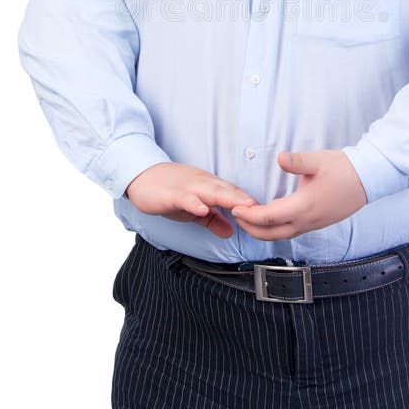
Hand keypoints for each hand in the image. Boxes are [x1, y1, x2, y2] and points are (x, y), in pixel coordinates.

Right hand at [125, 162, 256, 238]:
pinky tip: (201, 209)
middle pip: (226, 190)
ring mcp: (187, 187)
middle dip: (243, 199)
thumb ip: (212, 219)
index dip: (248, 203)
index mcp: (208, 187)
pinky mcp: (170, 194)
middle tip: (262, 208)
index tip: (266, 212)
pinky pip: (184, 198)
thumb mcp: (193, 208)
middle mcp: (201, 183)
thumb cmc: (169, 192)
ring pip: (209, 191)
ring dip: (226, 198)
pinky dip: (193, 203)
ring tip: (241, 207)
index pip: (233, 193)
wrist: (142, 177)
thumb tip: (230, 231)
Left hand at [231, 150, 366, 240]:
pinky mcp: (318, 223)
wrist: (368, 179)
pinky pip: (292, 232)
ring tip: (249, 221)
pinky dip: (276, 230)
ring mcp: (314, 224)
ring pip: (282, 236)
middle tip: (237, 217)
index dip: (249, 215)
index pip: (269, 217)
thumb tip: (280, 158)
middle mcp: (307, 220)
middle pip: (272, 234)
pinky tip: (272, 220)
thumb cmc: (344, 169)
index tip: (236, 208)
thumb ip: (296, 161)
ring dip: (263, 231)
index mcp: (304, 207)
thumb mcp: (318, 160)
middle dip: (251, 228)